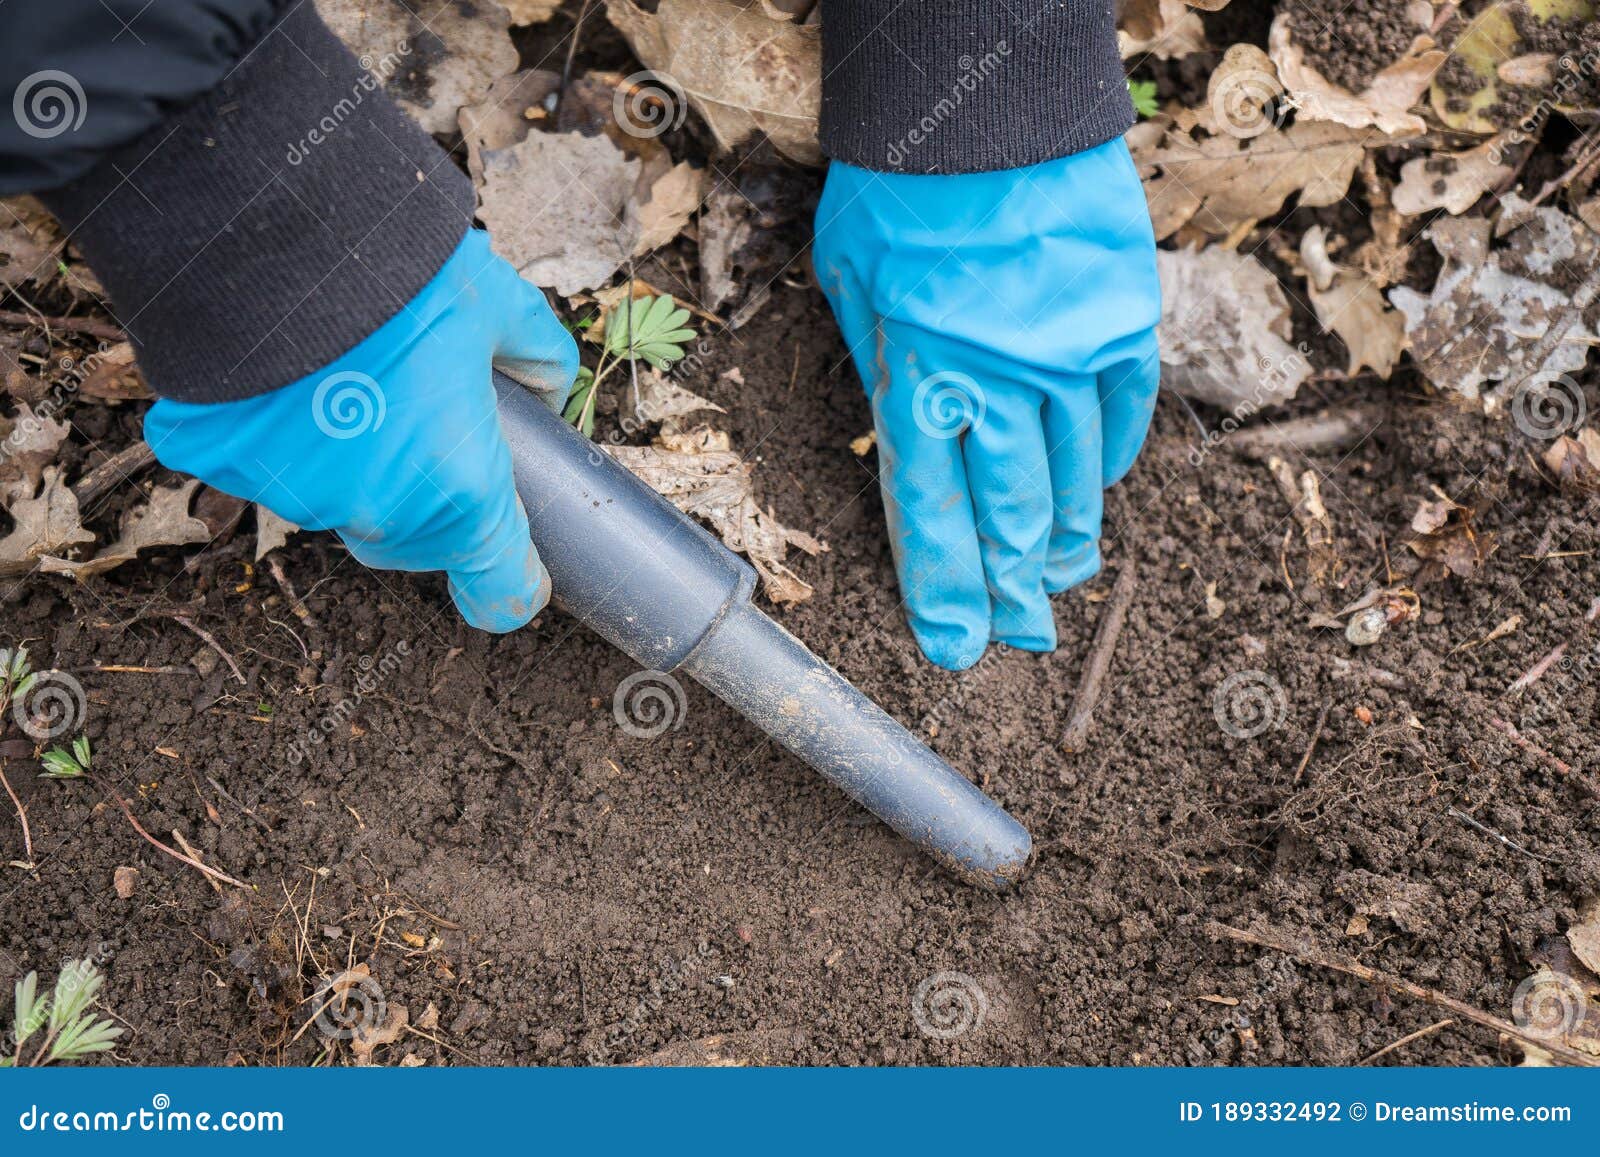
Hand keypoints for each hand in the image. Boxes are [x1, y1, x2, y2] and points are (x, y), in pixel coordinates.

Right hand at [143, 230, 577, 632]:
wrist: (273, 230)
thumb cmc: (401, 272)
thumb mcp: (498, 304)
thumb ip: (538, 357)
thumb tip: (548, 389)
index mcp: (462, 487)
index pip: (500, 590)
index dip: (511, 583)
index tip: (516, 571)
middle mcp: (382, 512)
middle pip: (416, 544)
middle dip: (430, 501)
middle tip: (427, 421)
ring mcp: (298, 496)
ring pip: (341, 506)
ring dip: (352, 466)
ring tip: (349, 380)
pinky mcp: (224, 468)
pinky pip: (264, 468)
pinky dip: (279, 438)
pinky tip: (285, 378)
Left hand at [812, 138, 1160, 669]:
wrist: (981, 91)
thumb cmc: (895, 186)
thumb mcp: (853, 284)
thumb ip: (886, 374)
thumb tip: (914, 448)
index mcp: (918, 373)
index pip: (932, 511)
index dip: (947, 586)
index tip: (958, 645)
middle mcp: (1000, 379)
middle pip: (1011, 510)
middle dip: (1012, 585)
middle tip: (1021, 637)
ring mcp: (1071, 351)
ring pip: (1072, 474)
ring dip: (1065, 538)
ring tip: (1059, 583)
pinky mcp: (1122, 315)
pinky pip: (1121, 411)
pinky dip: (1108, 458)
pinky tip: (1098, 493)